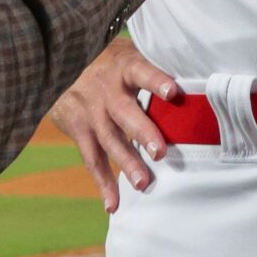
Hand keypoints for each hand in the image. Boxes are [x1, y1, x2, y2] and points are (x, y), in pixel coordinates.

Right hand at [50, 38, 180, 211]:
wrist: (61, 62)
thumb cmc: (109, 60)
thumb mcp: (127, 51)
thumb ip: (153, 62)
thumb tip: (195, 68)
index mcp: (123, 67)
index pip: (141, 71)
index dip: (156, 81)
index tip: (174, 92)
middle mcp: (107, 90)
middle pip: (124, 112)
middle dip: (142, 132)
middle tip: (161, 151)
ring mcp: (91, 112)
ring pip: (109, 139)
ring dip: (126, 162)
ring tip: (143, 183)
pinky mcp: (79, 129)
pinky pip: (92, 158)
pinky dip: (102, 182)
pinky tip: (114, 204)